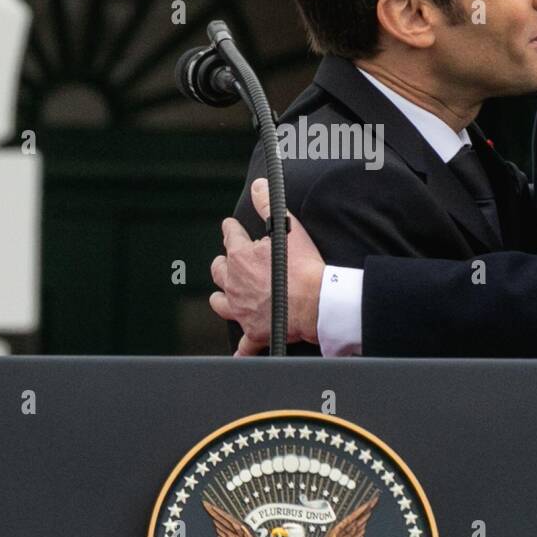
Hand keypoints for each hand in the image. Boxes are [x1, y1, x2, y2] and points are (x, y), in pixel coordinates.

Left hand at [209, 178, 325, 355]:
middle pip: (220, 271)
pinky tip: (239, 351)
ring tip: (221, 296)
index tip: (229, 226)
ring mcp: (242, 309)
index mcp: (241, 258)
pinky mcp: (254, 331)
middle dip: (222, 264)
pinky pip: (244, 344)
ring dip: (221, 298)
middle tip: (226, 260)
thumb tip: (258, 185)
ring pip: (221, 303)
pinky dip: (242, 348)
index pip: (230, 237)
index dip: (230, 230)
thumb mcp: (286, 227)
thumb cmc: (303, 267)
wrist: (316, 302)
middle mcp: (235, 284)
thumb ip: (269, 204)